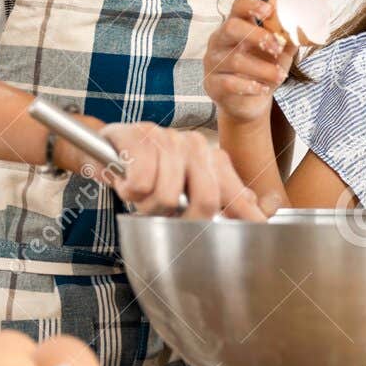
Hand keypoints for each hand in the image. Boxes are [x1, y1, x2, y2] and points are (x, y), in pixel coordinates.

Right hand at [94, 121, 268, 219]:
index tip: (259, 228)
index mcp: (211, 157)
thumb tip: (257, 215)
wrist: (105, 148)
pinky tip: (127, 182)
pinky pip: (140, 185)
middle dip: (183, 218)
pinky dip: (129, 192)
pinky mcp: (137, 138)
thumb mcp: (187, 185)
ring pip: (167, 197)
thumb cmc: (149, 171)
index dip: (246, 214)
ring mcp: (166, 138)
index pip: (234, 191)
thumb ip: (222, 197)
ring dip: (148, 207)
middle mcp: (194, 144)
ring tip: (142, 195)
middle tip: (165, 215)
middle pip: (205, 199)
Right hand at [205, 0, 295, 123]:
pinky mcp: (212, 84)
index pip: (238, 7)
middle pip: (231, 27)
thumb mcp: (278, 54)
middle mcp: (220, 41)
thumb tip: (303, 30)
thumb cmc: (262, 72)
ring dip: (263, 68)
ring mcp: (213, 62)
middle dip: (258, 36)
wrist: (248, 104)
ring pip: (235, 60)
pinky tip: (263, 88)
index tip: (269, 11)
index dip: (252, 5)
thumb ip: (288, 40)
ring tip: (280, 76)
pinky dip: (250, 86)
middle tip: (277, 48)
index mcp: (236, 27)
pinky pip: (229, 83)